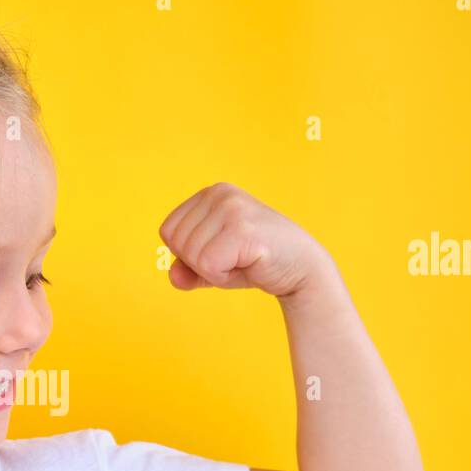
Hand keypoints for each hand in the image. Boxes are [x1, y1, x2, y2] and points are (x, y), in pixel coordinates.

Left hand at [159, 182, 335, 297]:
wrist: (302, 269)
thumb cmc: (255, 263)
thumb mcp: (213, 265)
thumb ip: (187, 269)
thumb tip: (173, 277)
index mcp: (210, 193)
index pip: (168, 231)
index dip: (189, 254)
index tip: (221, 252)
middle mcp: (220, 194)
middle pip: (176, 243)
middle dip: (200, 264)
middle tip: (234, 259)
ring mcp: (232, 209)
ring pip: (190, 255)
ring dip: (214, 271)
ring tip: (242, 261)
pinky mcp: (242, 229)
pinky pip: (207, 265)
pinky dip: (223, 277)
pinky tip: (247, 265)